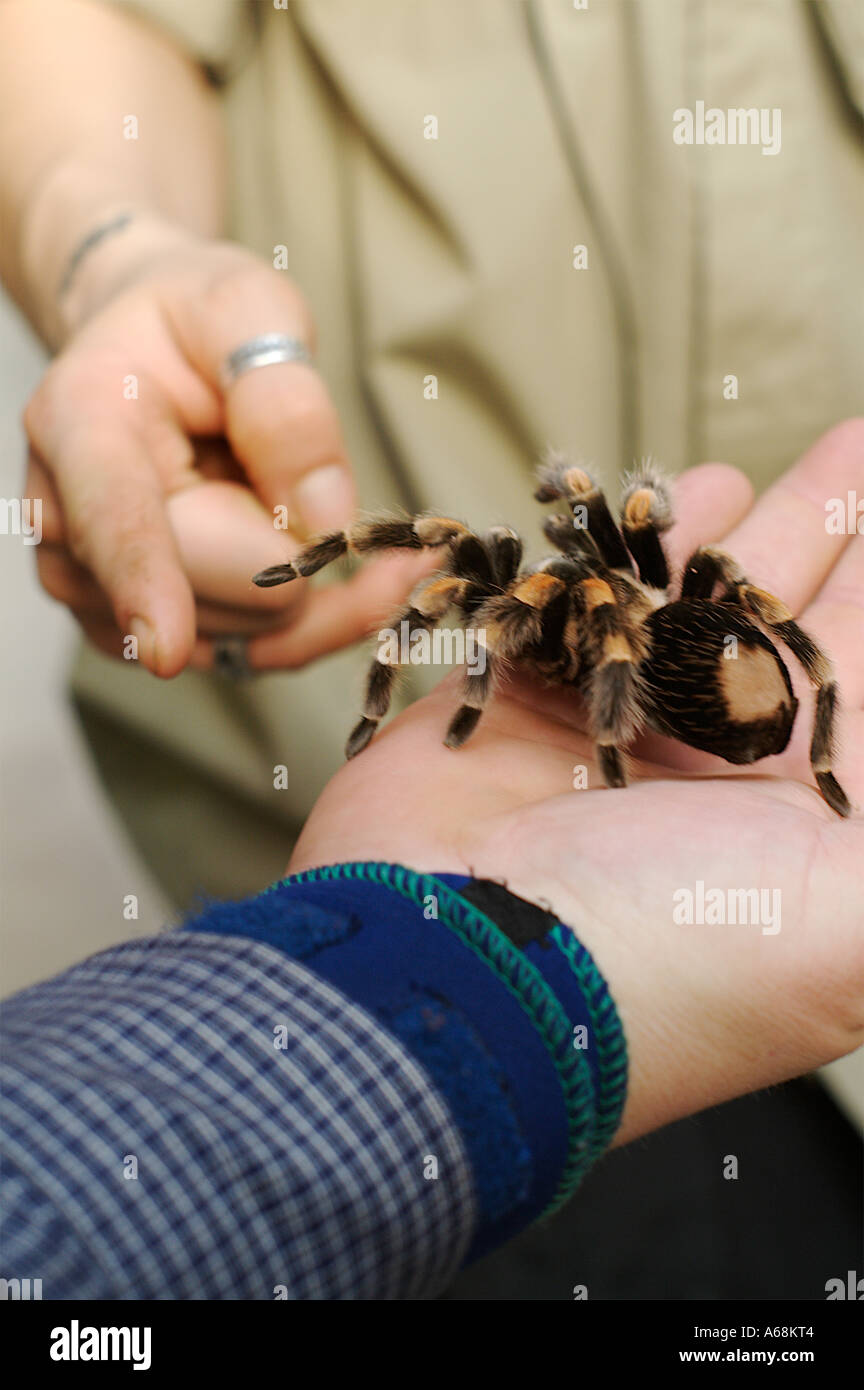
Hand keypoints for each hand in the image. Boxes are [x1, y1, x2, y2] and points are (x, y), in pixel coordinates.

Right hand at [23, 221, 430, 675]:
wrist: (148, 354)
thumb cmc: (195, 321)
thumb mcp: (251, 308)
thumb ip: (284, 402)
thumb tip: (323, 519)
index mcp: (79, 422)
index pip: (113, 515)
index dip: (143, 579)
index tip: (163, 645)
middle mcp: (67, 521)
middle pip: (217, 588)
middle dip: (300, 554)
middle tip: (353, 499)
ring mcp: (99, 588)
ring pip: (247, 634)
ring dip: (315, 588)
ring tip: (326, 504)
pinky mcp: (143, 630)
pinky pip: (255, 655)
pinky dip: (316, 621)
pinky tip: (338, 565)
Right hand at [289, 425, 863, 1146]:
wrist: (461, 964)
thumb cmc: (667, 949)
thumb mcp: (846, 922)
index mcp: (792, 810)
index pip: (852, 674)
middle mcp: (705, 767)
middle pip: (773, 620)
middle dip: (821, 530)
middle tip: (852, 446)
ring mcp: (607, 729)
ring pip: (672, 603)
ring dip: (714, 536)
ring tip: (740, 473)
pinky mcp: (517, 700)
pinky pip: (570, 603)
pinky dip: (601, 555)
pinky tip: (634, 504)